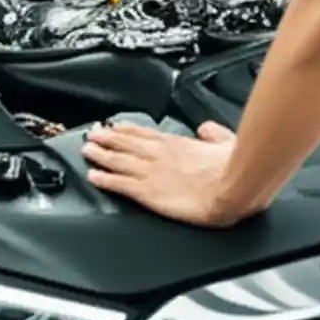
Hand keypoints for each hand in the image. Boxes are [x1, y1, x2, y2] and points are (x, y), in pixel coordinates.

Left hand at [81, 121, 251, 227]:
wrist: (231, 187)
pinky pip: (120, 184)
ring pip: (118, 161)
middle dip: (107, 139)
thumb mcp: (226, 141)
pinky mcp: (148, 192)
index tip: (114, 126)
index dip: (127, 130)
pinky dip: (105, 180)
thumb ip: (213, 133)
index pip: (145, 134)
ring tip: (87, 151)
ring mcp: (151, 172)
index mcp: (177, 144)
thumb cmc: (232, 168)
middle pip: (126, 143)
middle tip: (92, 134)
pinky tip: (94, 177)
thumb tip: (206, 128)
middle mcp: (160, 155)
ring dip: (100, 155)